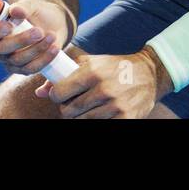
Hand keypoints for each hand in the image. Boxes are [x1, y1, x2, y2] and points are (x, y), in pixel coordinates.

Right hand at [0, 0, 70, 76]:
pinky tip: (54, 47)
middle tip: (39, 31)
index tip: (9, 26)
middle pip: (0, 50)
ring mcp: (7, 60)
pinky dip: (44, 58)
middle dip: (20, 41)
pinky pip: (30, 68)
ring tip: (51, 35)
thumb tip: (15, 11)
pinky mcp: (22, 69)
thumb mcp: (31, 3)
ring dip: (36, 49)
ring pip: (17, 60)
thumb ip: (23, 6)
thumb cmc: (35, 10)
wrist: (53, 22)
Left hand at [34, 46, 172, 118]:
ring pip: (82, 121)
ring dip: (82, 116)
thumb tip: (39, 92)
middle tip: (74, 103)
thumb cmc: (114, 67)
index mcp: (92, 72)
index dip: (56, 96)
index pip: (59, 93)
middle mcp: (103, 89)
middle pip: (69, 111)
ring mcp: (115, 106)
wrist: (148, 74)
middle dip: (67, 109)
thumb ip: (64, 75)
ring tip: (89, 106)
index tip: (61, 95)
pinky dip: (97, 121)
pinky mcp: (125, 118)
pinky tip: (100, 112)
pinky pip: (100, 126)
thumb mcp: (90, 63)